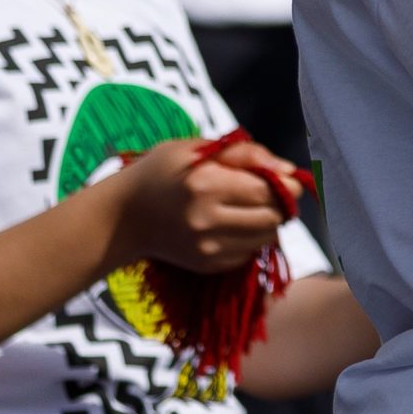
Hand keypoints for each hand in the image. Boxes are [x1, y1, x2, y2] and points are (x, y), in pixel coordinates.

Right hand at [108, 134, 297, 275]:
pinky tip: (232, 224)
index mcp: (206, 185)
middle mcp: (207, 220)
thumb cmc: (162, 172)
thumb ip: (246, 154)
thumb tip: (289, 170)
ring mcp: (207, 248)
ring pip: (265, 238)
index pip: (269, 191)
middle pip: (273, 217)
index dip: (287, 185)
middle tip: (269, 192)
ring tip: (250, 207)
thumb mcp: (198, 148)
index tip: (286, 179)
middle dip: (280, 204)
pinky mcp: (207, 265)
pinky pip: (248, 253)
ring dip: (267, 222)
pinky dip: (249, 239)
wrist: (123, 216)